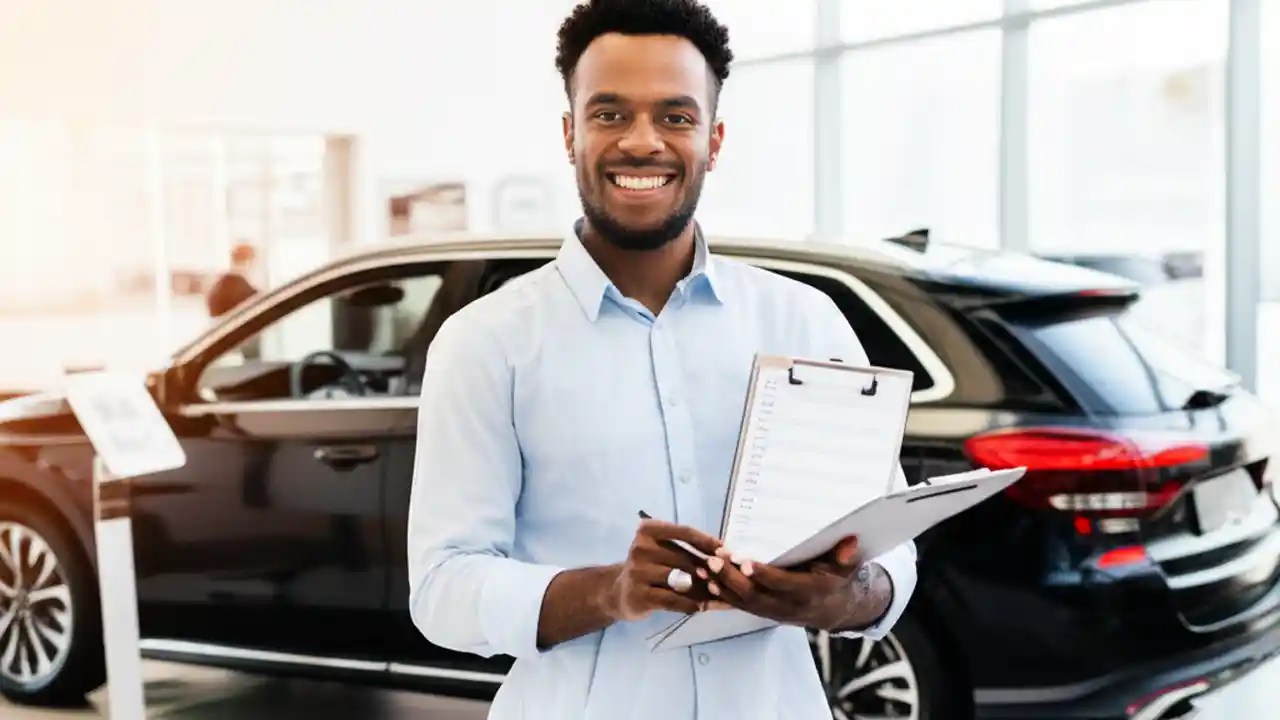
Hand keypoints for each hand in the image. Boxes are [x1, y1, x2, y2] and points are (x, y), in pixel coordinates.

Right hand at [599, 518, 721, 621]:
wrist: (621, 593)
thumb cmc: (651, 568)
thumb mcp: (666, 553)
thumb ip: (691, 552)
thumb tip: (727, 557)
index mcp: (649, 530)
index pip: (685, 532)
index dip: (708, 542)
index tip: (726, 551)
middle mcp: (640, 547)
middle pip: (685, 558)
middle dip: (709, 570)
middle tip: (729, 579)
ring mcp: (637, 572)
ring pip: (681, 580)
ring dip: (703, 589)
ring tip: (719, 595)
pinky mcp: (639, 595)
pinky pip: (673, 599)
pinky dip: (690, 604)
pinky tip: (701, 607)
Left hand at [702, 536, 891, 630]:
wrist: (835, 609)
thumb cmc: (837, 579)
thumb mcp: (847, 567)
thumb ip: (845, 555)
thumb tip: (850, 542)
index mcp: (809, 591)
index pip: (782, 584)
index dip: (763, 575)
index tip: (744, 561)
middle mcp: (788, 606)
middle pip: (755, 596)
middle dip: (732, 578)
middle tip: (714, 559)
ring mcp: (773, 611)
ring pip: (743, 602)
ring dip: (721, 585)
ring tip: (703, 568)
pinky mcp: (762, 611)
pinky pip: (738, 605)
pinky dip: (720, 594)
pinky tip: (704, 580)